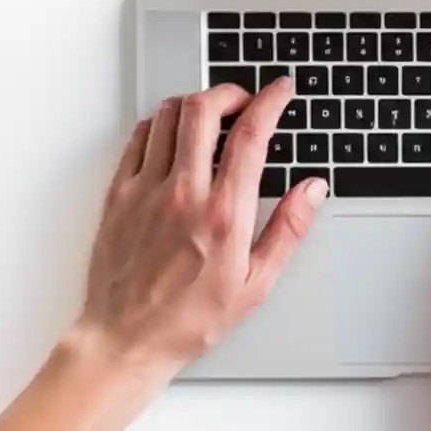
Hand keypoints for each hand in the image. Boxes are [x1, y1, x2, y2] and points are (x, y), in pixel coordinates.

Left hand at [0, 77, 325, 430]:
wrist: (126, 340)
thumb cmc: (189, 319)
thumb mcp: (256, 284)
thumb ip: (288, 229)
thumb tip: (312, 190)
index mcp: (224, 214)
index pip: (251, 135)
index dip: (270, 101)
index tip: (281, 90)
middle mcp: (183, 194)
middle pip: (204, 109)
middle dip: (230, 91)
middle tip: (244, 100)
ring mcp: (146, 191)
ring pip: (167, 115)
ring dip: (194, 103)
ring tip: (210, 115)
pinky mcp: (118, 195)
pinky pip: (138, 138)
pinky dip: (159, 124)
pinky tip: (172, 136)